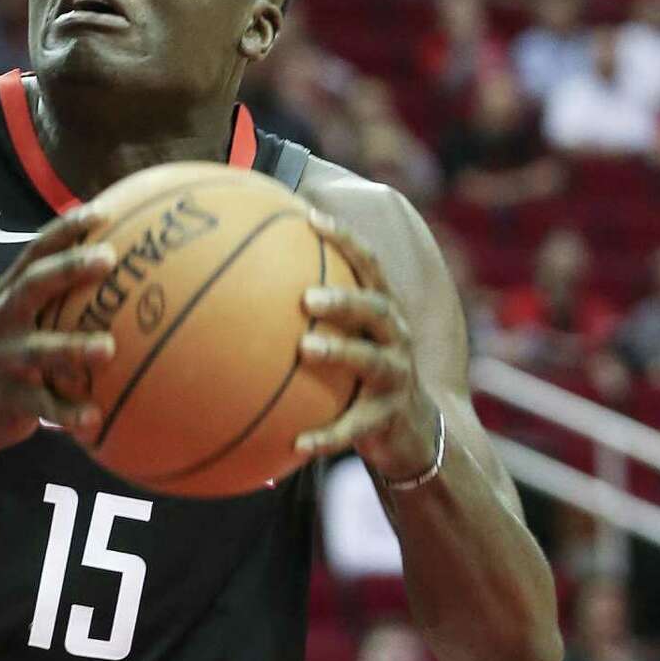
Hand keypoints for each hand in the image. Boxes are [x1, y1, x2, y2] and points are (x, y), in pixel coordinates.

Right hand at [0, 206, 118, 465]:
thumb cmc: (20, 347)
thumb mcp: (33, 314)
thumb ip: (66, 290)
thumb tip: (128, 252)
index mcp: (12, 291)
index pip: (37, 250)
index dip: (66, 229)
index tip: (102, 211)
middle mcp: (3, 318)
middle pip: (31, 286)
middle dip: (67, 269)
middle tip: (108, 259)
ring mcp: (5, 359)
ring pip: (38, 350)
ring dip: (72, 348)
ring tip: (109, 348)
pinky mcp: (12, 399)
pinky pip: (44, 408)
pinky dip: (69, 414)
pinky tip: (97, 418)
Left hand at [295, 209, 439, 479]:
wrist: (412, 434)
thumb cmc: (361, 375)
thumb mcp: (349, 337)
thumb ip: (313, 309)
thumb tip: (247, 273)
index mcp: (382, 310)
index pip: (369, 264)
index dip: (345, 238)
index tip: (311, 217)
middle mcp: (395, 337)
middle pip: (376, 307)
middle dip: (345, 298)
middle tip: (306, 297)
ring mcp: (396, 378)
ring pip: (371, 362)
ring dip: (339, 353)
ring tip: (305, 349)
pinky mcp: (387, 420)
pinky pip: (354, 428)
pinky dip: (327, 436)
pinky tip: (295, 443)